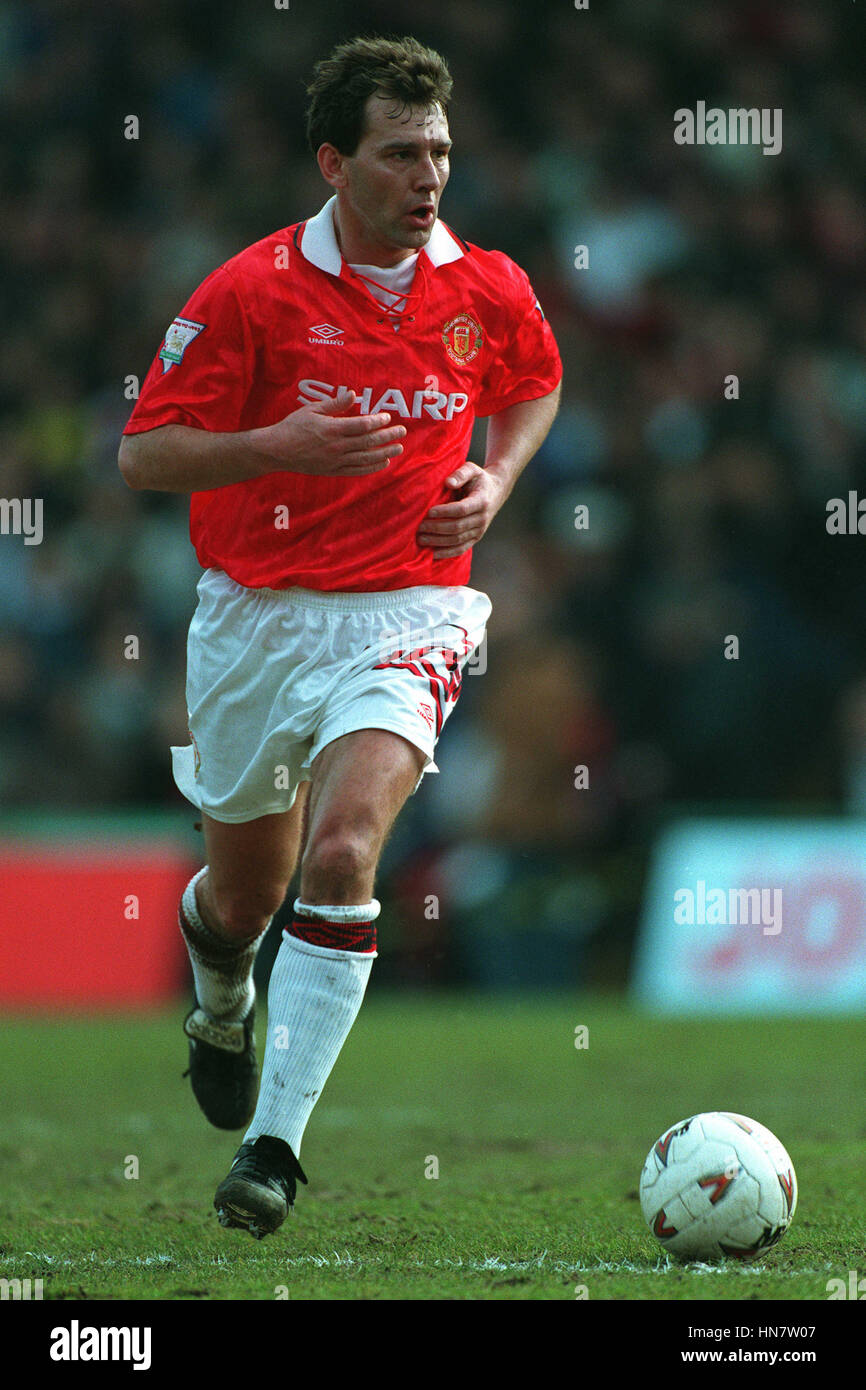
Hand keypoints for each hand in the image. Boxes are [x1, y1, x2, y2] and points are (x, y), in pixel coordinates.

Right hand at [255, 388, 405, 475]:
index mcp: (331, 429)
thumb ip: (334, 404)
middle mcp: (336, 446)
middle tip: (402, 431)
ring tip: (399, 447)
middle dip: (387, 436)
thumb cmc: (293, 426)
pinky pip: (357, 470)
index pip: (361, 425)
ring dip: (385, 452)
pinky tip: (384, 462)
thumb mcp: (312, 409)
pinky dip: (372, 467)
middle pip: (368, 441)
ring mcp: (336, 461)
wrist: (277, 451)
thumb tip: (353, 394)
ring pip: (366, 458)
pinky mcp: (333, 470)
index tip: (387, 416)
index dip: (377, 421)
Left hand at [416, 461, 506, 557]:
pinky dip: (447, 553)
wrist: (496, 491)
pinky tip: (433, 553)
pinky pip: (461, 549)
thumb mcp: (472, 469)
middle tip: (419, 527)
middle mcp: (482, 518)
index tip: (429, 511)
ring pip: (457, 540)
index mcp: (482, 501)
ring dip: (438, 542)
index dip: (444, 512)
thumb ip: (461, 473)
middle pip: (457, 527)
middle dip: (436, 528)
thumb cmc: (479, 479)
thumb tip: (448, 482)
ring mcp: (480, 530)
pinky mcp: (476, 538)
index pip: (461, 509)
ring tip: (421, 540)